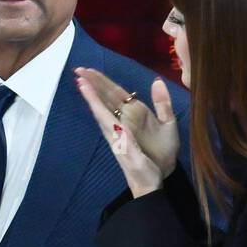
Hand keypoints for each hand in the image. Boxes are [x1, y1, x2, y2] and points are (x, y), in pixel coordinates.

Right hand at [74, 68, 178, 197]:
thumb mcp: (168, 124)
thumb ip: (163, 103)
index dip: (103, 81)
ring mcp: (118, 131)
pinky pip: (109, 124)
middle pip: (105, 98)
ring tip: (80, 81)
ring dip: (91, 96)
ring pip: (102, 109)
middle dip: (92, 83)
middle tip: (78, 69)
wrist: (160, 178)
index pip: (115, 93)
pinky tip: (93, 103)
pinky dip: (100, 112)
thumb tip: (157, 81)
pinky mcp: (120, 141)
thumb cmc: (162, 155)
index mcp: (134, 114)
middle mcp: (122, 120)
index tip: (89, 69)